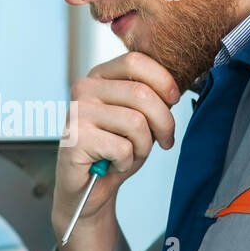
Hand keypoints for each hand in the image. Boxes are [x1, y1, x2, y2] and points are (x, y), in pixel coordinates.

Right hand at [53, 51, 179, 235]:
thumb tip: (174, 90)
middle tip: (165, 141)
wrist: (88, 189)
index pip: (135, 61)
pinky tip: (114, 164)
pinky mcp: (75, 139)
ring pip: (136, 122)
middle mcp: (84, 88)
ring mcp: (76, 112)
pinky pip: (122, 148)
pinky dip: (126, 162)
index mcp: (99, 76)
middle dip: (164, 122)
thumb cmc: (116, 150)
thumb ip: (150, 98)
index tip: (174, 101)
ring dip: (144, 146)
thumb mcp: (139, 117)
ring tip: (132, 153)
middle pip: (141, 93)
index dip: (163, 80)